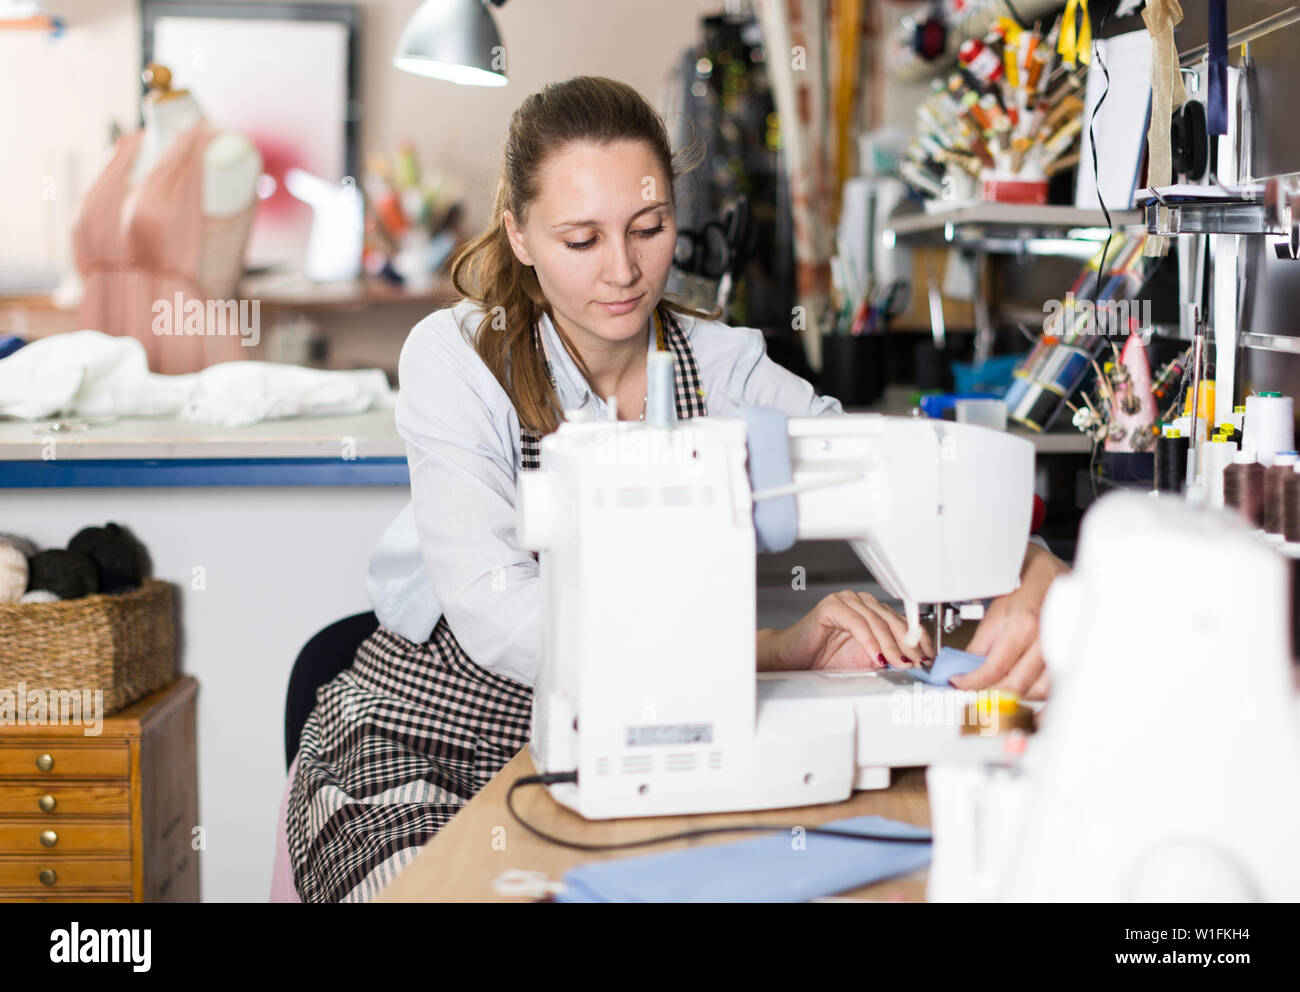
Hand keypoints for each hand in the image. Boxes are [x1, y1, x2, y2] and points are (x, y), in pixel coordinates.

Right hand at [770, 589, 935, 672]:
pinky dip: (869, 641)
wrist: (792, 659)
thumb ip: (889, 657)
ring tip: (899, 663)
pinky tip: (876, 656)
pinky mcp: (832, 606)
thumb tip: (915, 663)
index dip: (918, 639)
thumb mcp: (867, 661)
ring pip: (877, 621)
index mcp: (873, 611)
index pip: (904, 621)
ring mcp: (846, 600)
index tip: (929, 658)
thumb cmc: (825, 660)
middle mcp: (862, 602)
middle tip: (917, 663)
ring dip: (891, 645)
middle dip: (908, 645)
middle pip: (893, 620)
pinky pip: (857, 622)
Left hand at [950, 543, 1069, 699]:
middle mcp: (1047, 637)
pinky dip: (1037, 691)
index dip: (971, 681)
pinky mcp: (1073, 651)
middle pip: (1016, 685)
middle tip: (972, 689)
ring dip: (1014, 695)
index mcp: (1024, 621)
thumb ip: (983, 637)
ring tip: (995, 686)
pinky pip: (1056, 683)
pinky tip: (1021, 688)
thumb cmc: (1026, 576)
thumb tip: (967, 666)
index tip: (958, 682)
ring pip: (1038, 690)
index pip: (994, 668)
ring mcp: (1064, 646)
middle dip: (989, 693)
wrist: (1054, 566)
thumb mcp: (995, 601)